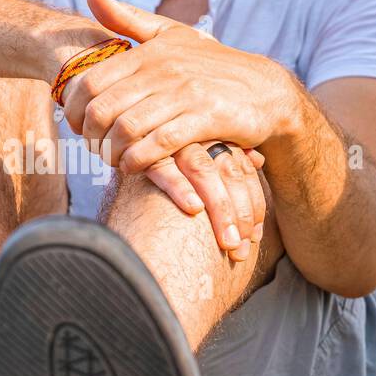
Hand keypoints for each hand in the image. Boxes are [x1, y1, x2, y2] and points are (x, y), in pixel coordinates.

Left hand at [62, 0, 295, 169]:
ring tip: (112, 159)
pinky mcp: (206, 118)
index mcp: (149, 52)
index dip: (74, 109)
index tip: (76, 126)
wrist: (266, 91)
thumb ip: (127, 18)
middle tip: (93, 148)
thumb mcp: (171, 34)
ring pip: (127, 129)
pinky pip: (159, 144)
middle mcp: (164, 70)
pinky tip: (134, 166)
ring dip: (112, 152)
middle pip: (104, 109)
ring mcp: (185, 94)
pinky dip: (138, 161)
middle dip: (90, 136)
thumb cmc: (211, 65)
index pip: (91, 81)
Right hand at [144, 141, 266, 259]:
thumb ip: (230, 154)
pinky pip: (165, 169)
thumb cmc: (164, 150)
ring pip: (204, 172)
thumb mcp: (200, 146)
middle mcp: (196, 136)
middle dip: (241, 213)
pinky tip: (194, 210)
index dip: (253, 205)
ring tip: (228, 242)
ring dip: (219, 209)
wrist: (118, 126)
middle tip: (242, 249)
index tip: (255, 237)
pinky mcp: (143, 151)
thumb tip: (258, 160)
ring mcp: (171, 142)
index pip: (243, 171)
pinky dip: (181, 188)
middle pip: (229, 172)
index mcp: (213, 135)